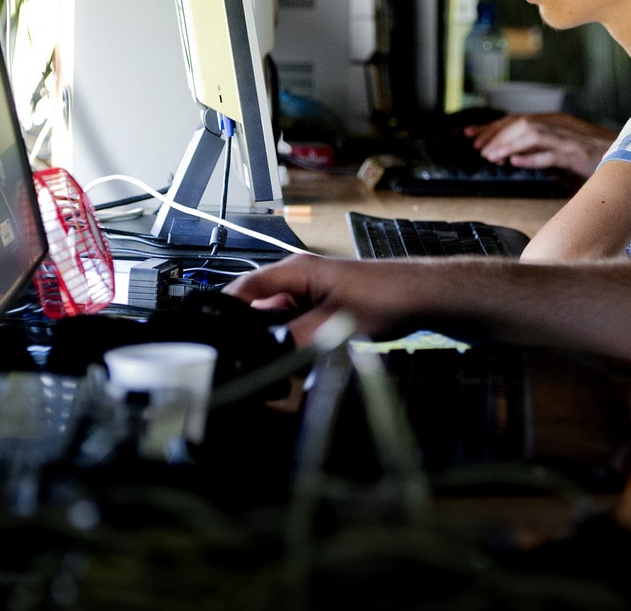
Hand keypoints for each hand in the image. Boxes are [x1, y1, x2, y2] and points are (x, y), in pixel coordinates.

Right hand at [222, 256, 423, 346]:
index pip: (245, 288)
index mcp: (295, 271)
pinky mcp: (317, 308)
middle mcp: (296, 279)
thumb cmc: (386, 295)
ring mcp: (307, 294)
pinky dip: (293, 343)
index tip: (213, 334)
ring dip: (276, 342)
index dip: (225, 310)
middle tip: (254, 360)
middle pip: (257, 309)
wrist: (417, 296)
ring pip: (275, 322)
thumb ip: (295, 340)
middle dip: (254, 335)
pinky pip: (293, 327)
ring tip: (285, 360)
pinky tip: (302, 358)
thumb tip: (266, 355)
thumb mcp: (335, 324)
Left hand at [465, 112, 615, 178]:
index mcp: (554, 121)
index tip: (471, 135)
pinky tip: (517, 163)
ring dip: (508, 144)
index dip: (491, 127)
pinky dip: (532, 157)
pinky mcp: (577, 153)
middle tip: (476, 147)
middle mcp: (559, 124)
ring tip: (492, 156)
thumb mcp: (562, 146)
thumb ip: (539, 147)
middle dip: (494, 134)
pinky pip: (551, 153)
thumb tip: (512, 155)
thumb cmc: (594, 154)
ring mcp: (568, 138)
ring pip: (531, 134)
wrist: (630, 156)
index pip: (515, 119)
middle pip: (519, 123)